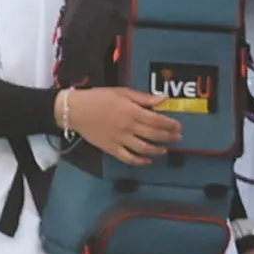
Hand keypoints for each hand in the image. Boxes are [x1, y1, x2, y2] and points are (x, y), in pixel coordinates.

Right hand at [59, 86, 182, 165]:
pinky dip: (140, 161)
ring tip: (165, 150)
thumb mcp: (122, 92)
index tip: (179, 126)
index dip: (170, 124)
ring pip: (143, 148)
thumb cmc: (99, 97)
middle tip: (178, 138)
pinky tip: (147, 161)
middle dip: (168, 137)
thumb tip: (163, 99)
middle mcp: (128, 127)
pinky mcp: (111, 149)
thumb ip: (143, 98)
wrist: (75, 110)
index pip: (157, 120)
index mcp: (132, 111)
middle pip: (154, 135)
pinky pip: (128, 158)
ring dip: (157, 150)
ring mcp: (120, 140)